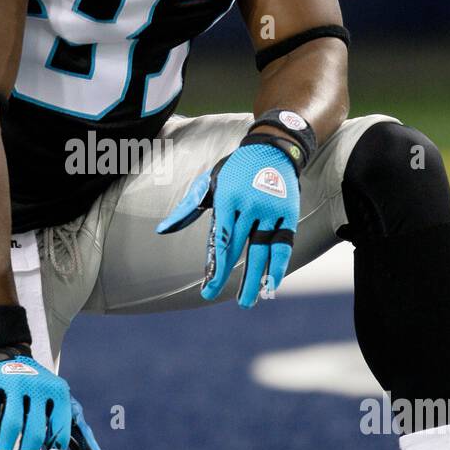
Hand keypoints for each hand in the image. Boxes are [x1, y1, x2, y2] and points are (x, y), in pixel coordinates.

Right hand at [0, 354, 103, 449]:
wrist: (5, 356)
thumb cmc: (36, 388)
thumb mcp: (60, 402)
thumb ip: (81, 429)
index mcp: (58, 392)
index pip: (60, 428)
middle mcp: (38, 386)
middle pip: (35, 429)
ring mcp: (14, 383)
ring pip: (12, 423)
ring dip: (5, 448)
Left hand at [156, 139, 299, 306]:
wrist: (273, 148)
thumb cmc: (235, 170)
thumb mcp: (209, 183)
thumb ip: (187, 209)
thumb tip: (162, 230)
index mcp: (227, 199)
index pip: (219, 240)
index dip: (213, 266)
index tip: (207, 288)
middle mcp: (249, 205)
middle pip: (237, 248)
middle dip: (225, 276)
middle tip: (215, 297)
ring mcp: (270, 210)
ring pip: (261, 250)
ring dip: (254, 278)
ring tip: (247, 301)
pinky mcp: (288, 214)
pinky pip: (283, 245)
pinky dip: (278, 265)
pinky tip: (272, 284)